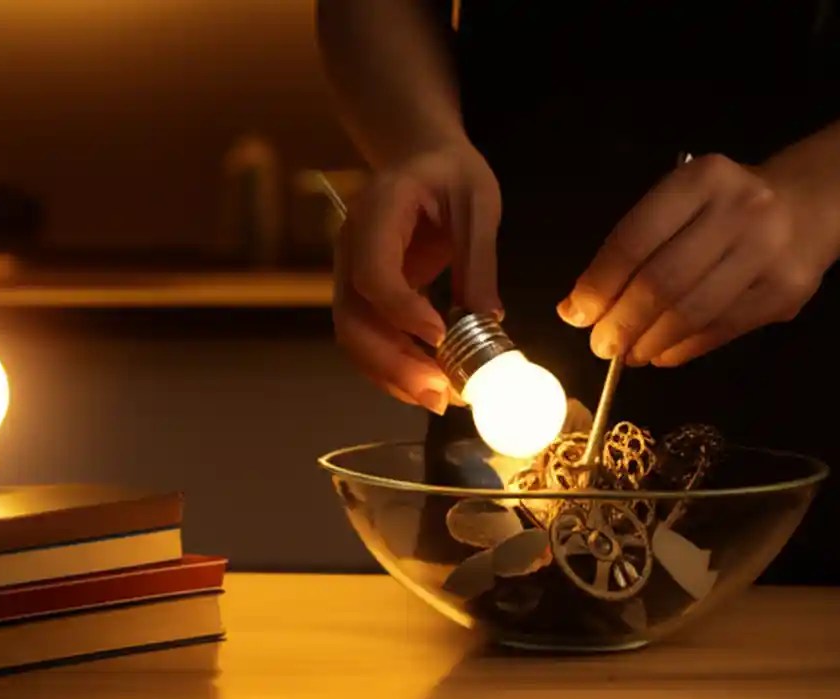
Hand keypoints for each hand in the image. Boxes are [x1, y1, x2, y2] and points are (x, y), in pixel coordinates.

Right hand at [334, 143, 502, 412]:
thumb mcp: (477, 203)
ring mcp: (350, 274)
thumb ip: (478, 261)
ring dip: (392, 375)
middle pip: (352, 318)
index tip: (440, 337)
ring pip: (355, 338)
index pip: (374, 273)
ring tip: (439, 400)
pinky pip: (368, 339)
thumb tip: (490, 321)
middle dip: (392, 363)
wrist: (420, 157)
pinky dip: (393, 368)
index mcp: (377, 213)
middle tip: (439, 394)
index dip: (402, 311)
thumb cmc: (450, 172)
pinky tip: (429, 386)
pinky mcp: (363, 296)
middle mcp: (351, 248)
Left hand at [557, 153, 839, 366]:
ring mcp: (768, 253)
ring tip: (627, 354)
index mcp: (700, 180)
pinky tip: (660, 354)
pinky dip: (681, 349)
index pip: (633, 240)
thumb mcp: (680, 201)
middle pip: (661, 282)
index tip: (575, 314)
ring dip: (648, 342)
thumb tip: (576, 308)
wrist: (811, 204)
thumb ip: (631, 247)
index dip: (598, 285)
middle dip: (621, 322)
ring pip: (691, 313)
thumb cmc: (724, 206)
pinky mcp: (786, 293)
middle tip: (600, 345)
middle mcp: (739, 211)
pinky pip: (721, 330)